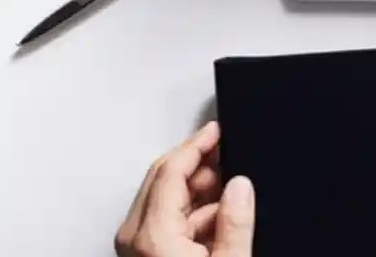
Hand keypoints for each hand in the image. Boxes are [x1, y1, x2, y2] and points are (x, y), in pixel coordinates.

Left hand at [115, 122, 255, 256]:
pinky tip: (218, 220)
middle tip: (228, 157)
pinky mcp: (140, 254)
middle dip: (198, 165)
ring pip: (165, 198)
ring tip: (230, 196)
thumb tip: (241, 187)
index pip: (171, 170)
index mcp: (153, 235)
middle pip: (163, 179)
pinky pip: (164, 219)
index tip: (215, 130)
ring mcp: (134, 247)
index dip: (196, 145)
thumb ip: (236, 224)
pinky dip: (190, 214)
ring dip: (197, 191)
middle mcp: (135, 237)